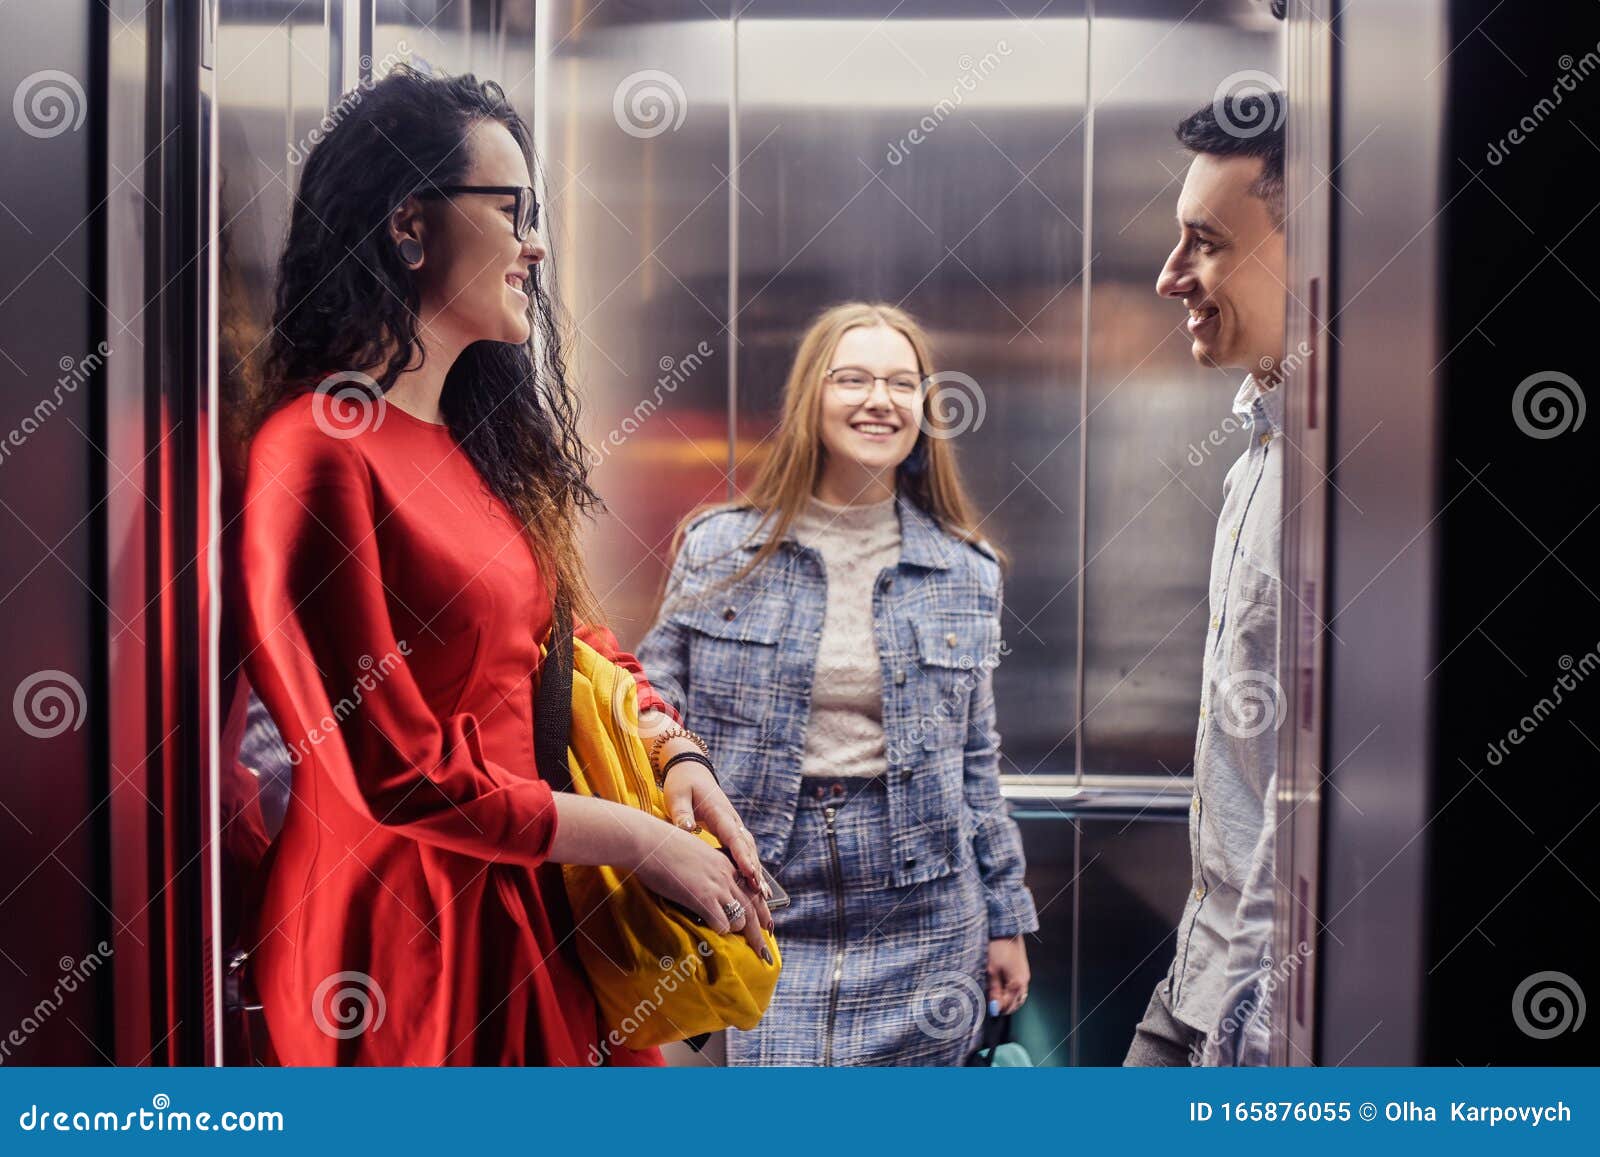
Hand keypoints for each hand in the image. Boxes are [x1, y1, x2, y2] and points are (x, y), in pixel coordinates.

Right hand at [631, 819, 773, 961]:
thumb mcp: (693, 854)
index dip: (762, 910)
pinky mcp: (703, 898)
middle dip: (759, 934)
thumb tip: (704, 883)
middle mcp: (727, 875)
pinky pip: (722, 924)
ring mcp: (717, 886)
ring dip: (735, 930)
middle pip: (753, 909)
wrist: (649, 842)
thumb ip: (706, 868)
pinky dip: (719, 931)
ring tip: (732, 944)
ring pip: (742, 919)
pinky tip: (711, 931)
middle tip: (764, 954)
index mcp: (726, 863)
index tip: (768, 926)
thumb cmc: (662, 847)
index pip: (754, 890)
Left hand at [638, 708, 770, 904]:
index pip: (734, 836)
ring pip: (749, 850)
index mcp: (720, 812)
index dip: (742, 856)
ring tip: (765, 896)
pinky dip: (751, 867)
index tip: (750, 872)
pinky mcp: (732, 831)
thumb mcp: (677, 795)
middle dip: (756, 869)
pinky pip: (744, 851)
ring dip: (757, 871)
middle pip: (747, 847)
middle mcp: (732, 819)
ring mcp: (734, 825)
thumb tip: (688, 829)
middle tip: (762, 892)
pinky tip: (756, 886)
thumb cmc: (682, 783)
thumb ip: (682, 813)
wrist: (691, 770)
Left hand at [986, 935, 1029, 1014]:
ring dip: (1008, 999)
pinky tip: (1000, 987)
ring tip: (994, 996)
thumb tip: (994, 1007)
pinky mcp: (1022, 968)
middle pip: (1015, 1002)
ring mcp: (1024, 974)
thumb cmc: (997, 947)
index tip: (986, 1009)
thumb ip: (994, 990)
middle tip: (990, 1005)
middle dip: (1004, 1006)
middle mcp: (1024, 980)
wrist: (1005, 928)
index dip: (996, 1009)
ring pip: (1018, 995)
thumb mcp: (991, 970)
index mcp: (1017, 983)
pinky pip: (1018, 986)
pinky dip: (1010, 991)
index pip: (1008, 1005)